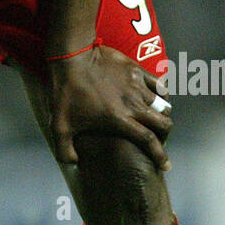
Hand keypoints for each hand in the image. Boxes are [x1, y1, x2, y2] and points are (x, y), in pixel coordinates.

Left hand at [45, 42, 171, 170]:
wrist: (71, 57)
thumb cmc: (65, 92)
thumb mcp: (59, 125)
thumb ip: (64, 149)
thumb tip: (73, 163)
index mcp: (119, 119)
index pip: (148, 141)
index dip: (160, 156)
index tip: (165, 166)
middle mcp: (133, 104)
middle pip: (163, 123)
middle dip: (165, 135)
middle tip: (159, 138)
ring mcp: (137, 85)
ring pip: (163, 104)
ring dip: (162, 114)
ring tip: (156, 117)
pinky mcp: (136, 70)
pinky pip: (159, 83)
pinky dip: (161, 92)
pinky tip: (157, 95)